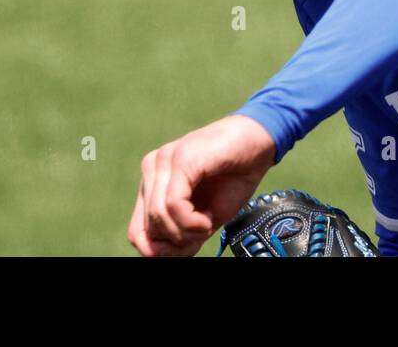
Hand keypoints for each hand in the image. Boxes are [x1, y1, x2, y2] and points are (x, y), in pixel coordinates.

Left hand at [128, 114, 276, 256]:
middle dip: (177, 242)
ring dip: (185, 232)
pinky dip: (191, 222)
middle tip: (202, 233)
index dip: (159, 250)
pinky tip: (208, 219)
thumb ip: (180, 233)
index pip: (137, 231)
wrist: (260, 143)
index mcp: (154, 182)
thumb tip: (156, 255)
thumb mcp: (204, 217)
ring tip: (207, 224)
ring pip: (158, 217)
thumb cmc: (234, 176)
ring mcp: (164, 161)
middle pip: (147, 227)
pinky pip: (173, 205)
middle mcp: (152, 168)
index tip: (187, 247)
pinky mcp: (181, 160)